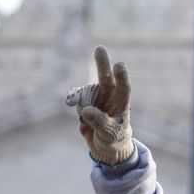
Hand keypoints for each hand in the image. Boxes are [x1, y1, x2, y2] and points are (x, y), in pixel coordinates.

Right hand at [65, 45, 133, 165]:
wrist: (104, 144)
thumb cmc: (114, 137)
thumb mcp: (110, 134)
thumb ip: (100, 122)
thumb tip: (85, 110)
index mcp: (121, 102)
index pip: (123, 88)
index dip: (121, 77)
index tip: (119, 65)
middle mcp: (109, 95)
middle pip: (105, 77)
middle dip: (102, 63)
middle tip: (99, 49)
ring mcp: (96, 96)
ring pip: (86, 91)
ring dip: (81, 99)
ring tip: (83, 118)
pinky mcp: (84, 100)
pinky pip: (76, 97)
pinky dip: (73, 99)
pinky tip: (70, 103)